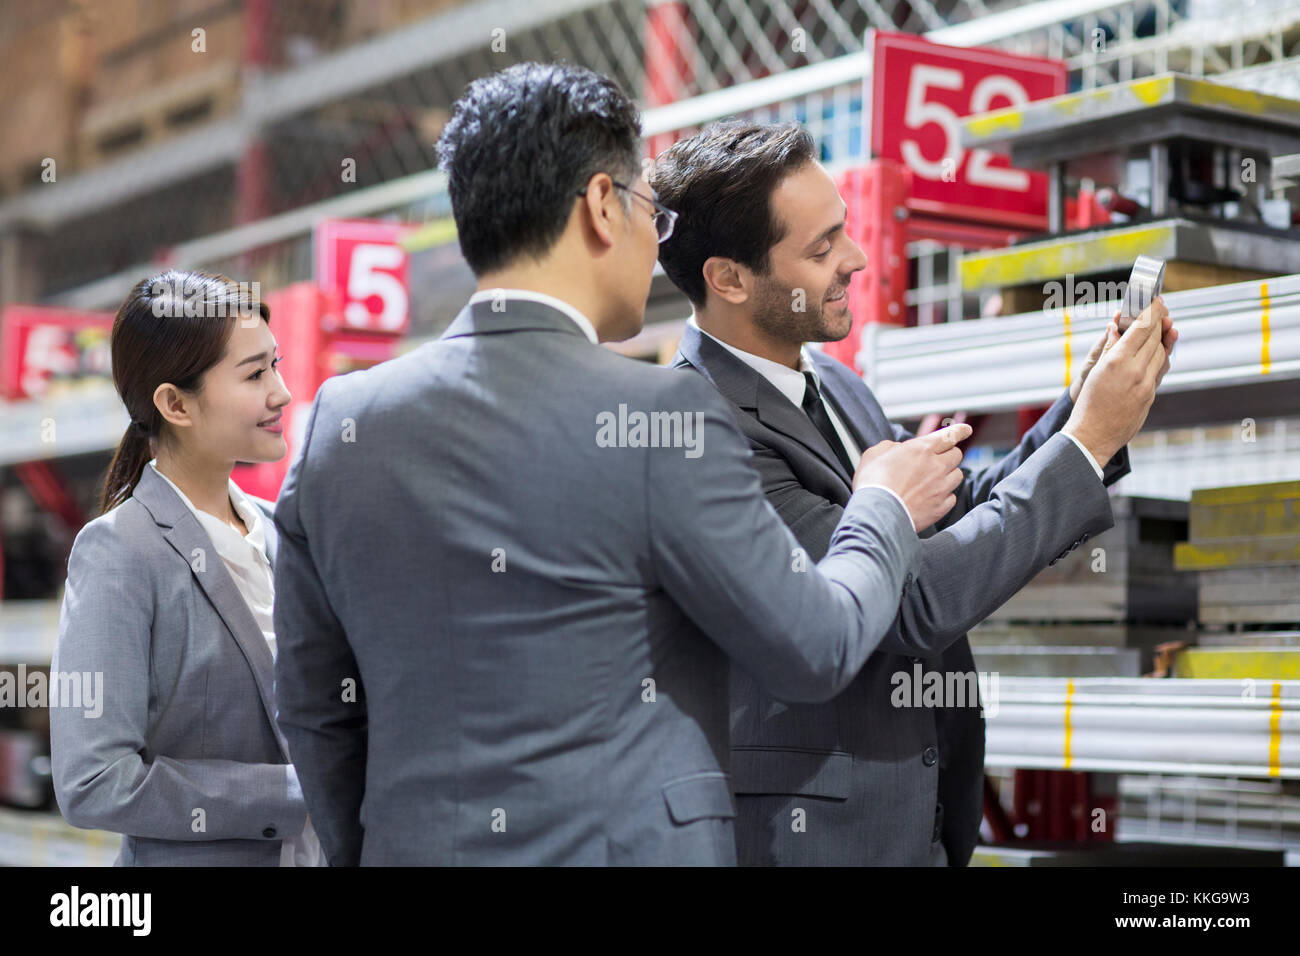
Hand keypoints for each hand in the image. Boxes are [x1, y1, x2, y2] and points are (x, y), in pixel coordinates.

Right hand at [854, 423, 972, 530]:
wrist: (878, 515)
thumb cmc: (872, 484)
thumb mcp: (873, 455)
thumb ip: (890, 447)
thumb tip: (897, 449)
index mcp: (921, 449)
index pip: (950, 434)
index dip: (960, 430)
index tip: (965, 430)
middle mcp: (936, 466)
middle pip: (956, 455)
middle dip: (948, 455)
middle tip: (937, 460)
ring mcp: (941, 488)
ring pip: (958, 475)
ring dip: (948, 475)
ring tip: (933, 481)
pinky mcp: (941, 507)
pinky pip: (951, 497)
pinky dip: (944, 496)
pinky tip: (931, 498)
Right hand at [1062, 297, 1169, 467]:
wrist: (1092, 436)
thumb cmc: (1086, 405)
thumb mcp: (1093, 372)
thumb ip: (1108, 348)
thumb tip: (1116, 328)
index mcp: (1117, 362)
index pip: (1141, 328)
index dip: (1152, 311)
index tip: (1157, 300)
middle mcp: (1135, 371)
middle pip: (1155, 338)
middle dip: (1159, 321)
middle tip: (1161, 308)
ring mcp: (1146, 385)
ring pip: (1161, 354)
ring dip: (1161, 338)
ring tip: (1160, 327)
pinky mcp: (1150, 396)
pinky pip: (1160, 370)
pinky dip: (1161, 356)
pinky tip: (1160, 350)